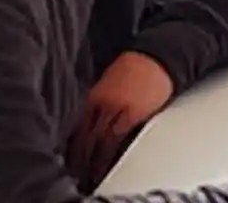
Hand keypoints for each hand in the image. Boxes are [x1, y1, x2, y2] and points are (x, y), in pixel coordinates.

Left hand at [67, 52, 174, 187]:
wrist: (158, 56)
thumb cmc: (136, 67)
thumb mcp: (109, 83)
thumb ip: (99, 102)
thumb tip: (90, 121)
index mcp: (94, 96)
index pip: (77, 126)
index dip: (72, 144)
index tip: (70, 157)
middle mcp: (101, 104)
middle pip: (86, 135)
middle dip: (80, 155)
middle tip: (77, 169)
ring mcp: (117, 108)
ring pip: (99, 140)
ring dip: (94, 158)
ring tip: (91, 172)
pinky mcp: (133, 113)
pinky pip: (117, 137)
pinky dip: (110, 151)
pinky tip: (109, 160)